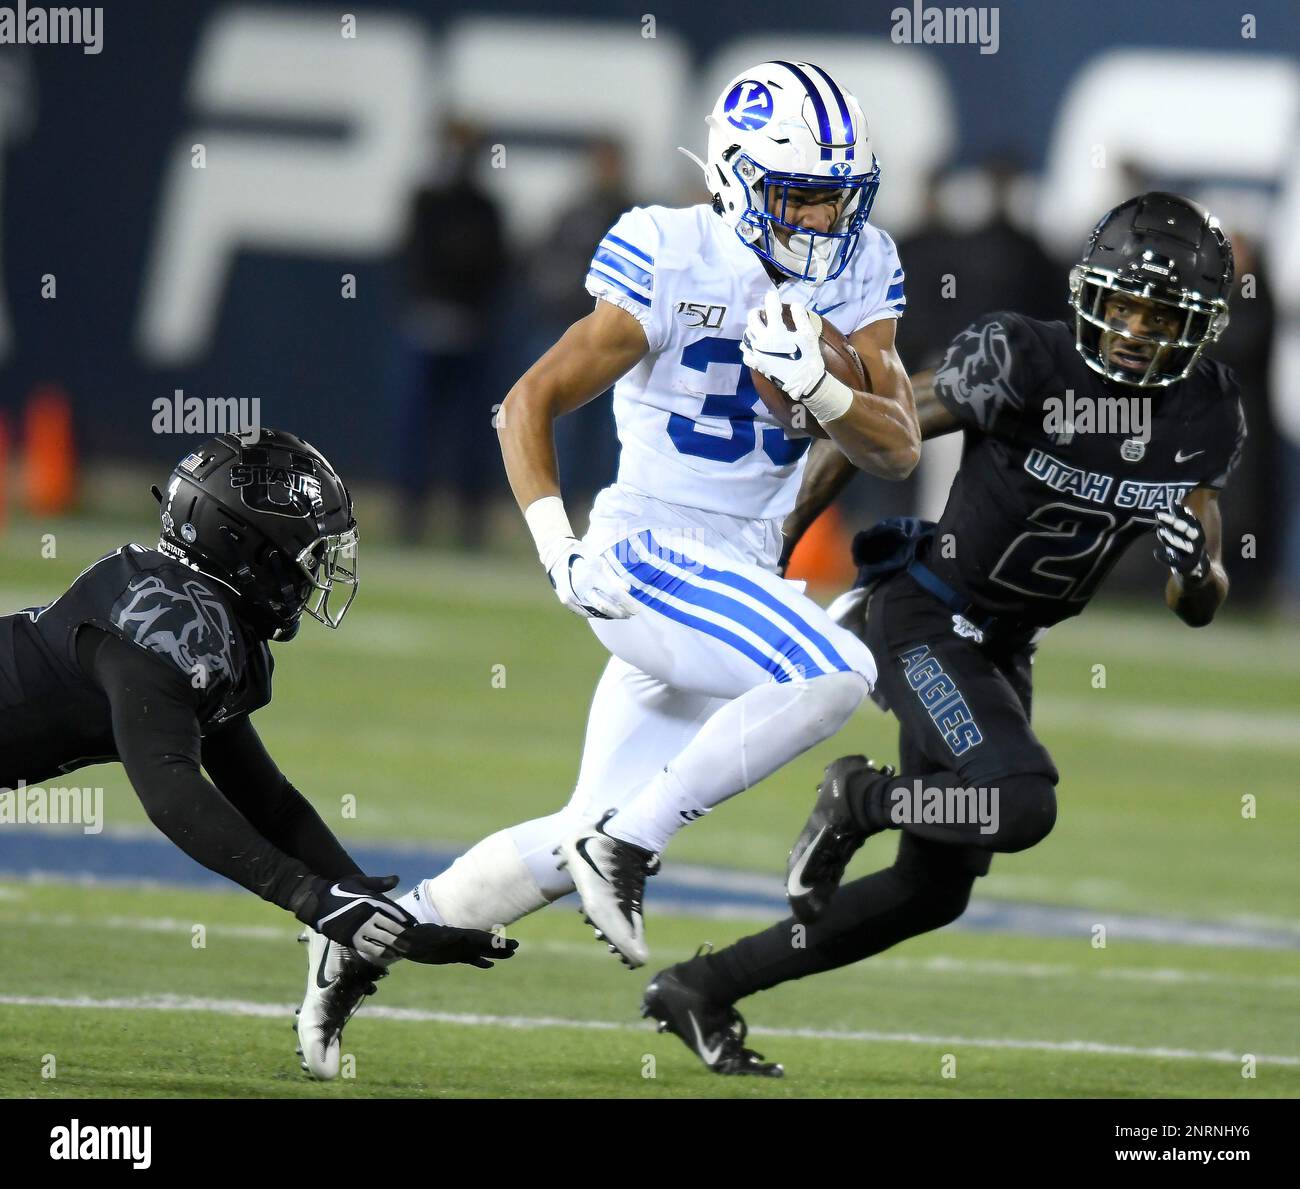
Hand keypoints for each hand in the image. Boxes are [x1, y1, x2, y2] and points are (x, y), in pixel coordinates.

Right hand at [298, 874, 411, 963]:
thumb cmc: (339, 890)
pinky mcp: (351, 939)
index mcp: (373, 900)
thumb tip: (397, 879)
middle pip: (393, 928)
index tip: (416, 925)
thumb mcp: (359, 881)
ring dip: (397, 946)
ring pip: (385, 940)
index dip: (407, 920)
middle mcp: (369, 915)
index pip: (396, 912)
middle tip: (416, 942)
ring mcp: (360, 928)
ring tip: (406, 950)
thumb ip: (379, 883)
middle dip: (406, 935)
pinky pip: (371, 949)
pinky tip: (391, 955)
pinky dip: (383, 953)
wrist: (317, 902)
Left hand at [391, 923, 519, 968]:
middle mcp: (461, 941)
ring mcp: (458, 949)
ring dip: (494, 954)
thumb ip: (443, 937)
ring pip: (480, 951)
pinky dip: (480, 962)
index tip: (509, 944)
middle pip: (484, 944)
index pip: (481, 939)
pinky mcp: (452, 956)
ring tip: (509, 955)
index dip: (495, 942)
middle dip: (499, 946)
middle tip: (515, 948)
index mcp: (459, 936)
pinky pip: (470, 959)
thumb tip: (455, 935)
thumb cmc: (416, 938)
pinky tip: (489, 965)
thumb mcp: (429, 938)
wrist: (405, 941)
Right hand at [546, 538, 640, 619]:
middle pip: (605, 606)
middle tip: (630, 614)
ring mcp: (573, 596)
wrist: (558, 556)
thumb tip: (627, 591)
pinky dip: (598, 614)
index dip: (627, 603)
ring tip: (621, 615)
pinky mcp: (567, 601)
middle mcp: (582, 587)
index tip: (637, 610)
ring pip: (596, 612)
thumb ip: (613, 578)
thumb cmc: (583, 556)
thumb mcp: (600, 562)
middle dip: (620, 613)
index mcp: (592, 575)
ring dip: (610, 615)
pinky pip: (586, 612)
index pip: (614, 594)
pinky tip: (607, 614)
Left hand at [741, 292, 825, 399]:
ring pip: (746, 335)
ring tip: (758, 326)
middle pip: (752, 319)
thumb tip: (794, 304)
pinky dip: (747, 346)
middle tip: (762, 311)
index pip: (771, 309)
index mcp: (776, 331)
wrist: (803, 382)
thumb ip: (800, 317)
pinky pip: (745, 352)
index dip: (771, 298)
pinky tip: (752, 344)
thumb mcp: (809, 335)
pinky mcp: (756, 363)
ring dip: (751, 327)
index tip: (773, 294)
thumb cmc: (808, 357)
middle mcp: (762, 340)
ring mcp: (756, 353)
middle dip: (757, 312)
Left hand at [1154, 503, 1208, 579]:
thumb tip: (1174, 502)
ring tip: (1159, 532)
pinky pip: (1175, 562)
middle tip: (1158, 515)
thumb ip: (1179, 518)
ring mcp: (1192, 555)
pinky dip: (1165, 558)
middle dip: (1173, 523)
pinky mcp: (1185, 567)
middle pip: (1187, 531)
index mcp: (1197, 532)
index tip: (1172, 504)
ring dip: (1171, 539)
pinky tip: (1156, 553)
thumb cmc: (1186, 545)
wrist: (1196, 570)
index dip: (1182, 512)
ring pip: (1182, 546)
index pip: (1190, 520)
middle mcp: (1197, 542)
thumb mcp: (1184, 532)